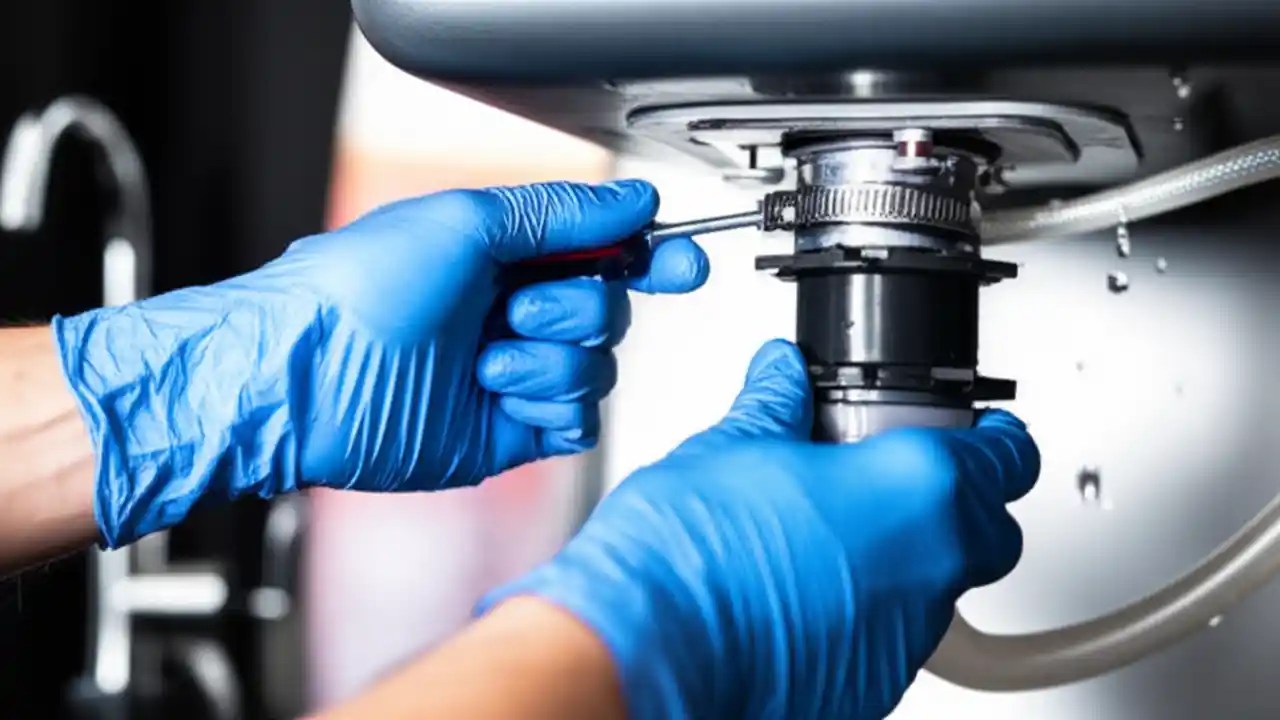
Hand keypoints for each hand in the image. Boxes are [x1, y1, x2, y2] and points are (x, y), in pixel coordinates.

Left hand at [55, 180, 707, 546]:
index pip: (602, 250)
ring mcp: (512, 374)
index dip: (650, 254)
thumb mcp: (464, 223)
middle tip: (518, 306)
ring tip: (486, 360)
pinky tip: (502, 395)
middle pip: (610, 308)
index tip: (682, 263)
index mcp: (505, 253)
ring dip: (551, 361)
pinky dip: (553, 408)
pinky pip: (578, 423)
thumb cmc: (357, 291)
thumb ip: (559, 215)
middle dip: (576, 307)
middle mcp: (512, 312)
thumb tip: (633, 202)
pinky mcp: (507, 432)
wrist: (302, 382)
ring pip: (597, 368)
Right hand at [481, 340, 1039, 718]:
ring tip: (821, 532)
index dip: (994, 435)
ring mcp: (905, 637)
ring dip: (900, 556)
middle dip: (954, 502)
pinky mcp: (871, 687)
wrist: (649, 654)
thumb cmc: (689, 558)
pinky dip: (863, 609)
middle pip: (987, 531)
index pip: (1009, 455)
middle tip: (889, 475)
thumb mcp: (732, 447)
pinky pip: (890, 635)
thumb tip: (782, 375)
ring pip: (935, 586)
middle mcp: (930, 568)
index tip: (975, 429)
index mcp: (917, 490)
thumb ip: (776, 404)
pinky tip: (799, 587)